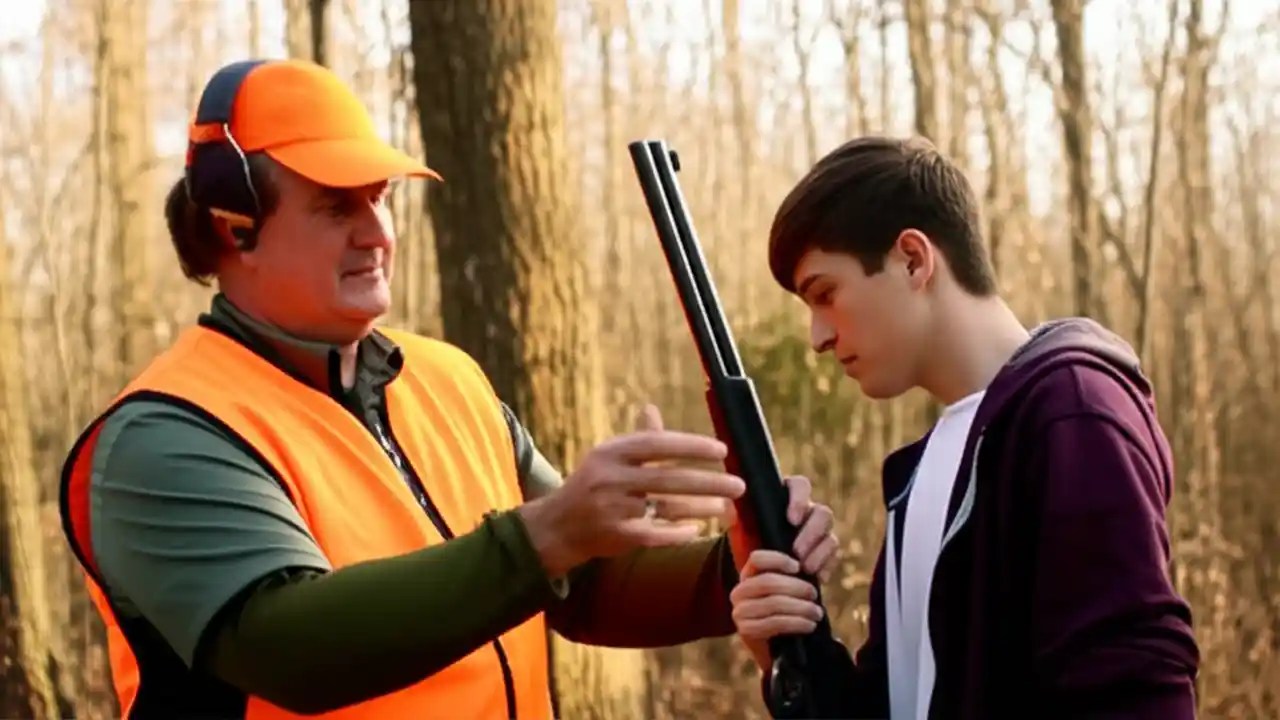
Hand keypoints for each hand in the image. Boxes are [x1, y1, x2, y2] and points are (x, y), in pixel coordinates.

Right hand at [518, 403, 745, 576]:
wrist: (557, 526)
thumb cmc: (591, 485)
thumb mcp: (607, 457)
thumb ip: (637, 438)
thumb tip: (652, 408)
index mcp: (610, 452)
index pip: (657, 444)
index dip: (691, 446)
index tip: (721, 450)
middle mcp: (609, 478)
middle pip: (669, 479)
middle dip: (708, 482)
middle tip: (738, 485)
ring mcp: (612, 508)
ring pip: (667, 508)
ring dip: (701, 508)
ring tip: (727, 508)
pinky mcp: (615, 536)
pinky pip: (655, 534)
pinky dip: (677, 533)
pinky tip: (697, 529)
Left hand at [726, 475, 837, 582]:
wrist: (756, 562)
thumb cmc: (747, 535)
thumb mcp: (740, 523)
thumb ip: (736, 512)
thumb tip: (729, 505)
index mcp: (789, 496)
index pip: (801, 486)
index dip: (800, 500)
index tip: (790, 520)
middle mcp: (809, 512)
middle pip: (823, 513)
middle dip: (812, 533)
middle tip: (796, 551)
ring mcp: (820, 534)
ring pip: (830, 537)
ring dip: (820, 553)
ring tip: (805, 569)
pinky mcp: (825, 555)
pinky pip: (833, 559)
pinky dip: (826, 568)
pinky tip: (817, 578)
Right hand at [730, 549, 824, 669]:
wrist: (775, 646)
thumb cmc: (784, 611)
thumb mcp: (786, 590)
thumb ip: (792, 577)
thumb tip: (808, 566)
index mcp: (748, 575)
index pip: (757, 559)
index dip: (779, 560)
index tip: (799, 567)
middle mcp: (739, 592)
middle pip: (767, 582)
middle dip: (796, 587)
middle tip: (814, 595)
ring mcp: (740, 612)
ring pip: (773, 603)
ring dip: (800, 608)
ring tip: (817, 613)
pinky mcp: (746, 631)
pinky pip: (775, 623)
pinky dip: (796, 623)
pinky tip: (809, 625)